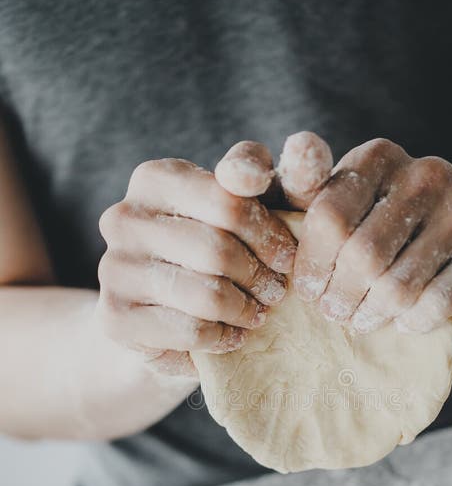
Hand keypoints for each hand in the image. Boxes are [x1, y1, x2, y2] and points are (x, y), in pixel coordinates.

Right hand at [97, 157, 297, 374]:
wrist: (165, 317)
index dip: (270, 235)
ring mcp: (113, 269)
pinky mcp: (114, 320)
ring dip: (245, 310)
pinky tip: (231, 335)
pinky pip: (190, 331)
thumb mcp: (250, 209)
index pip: (229, 200)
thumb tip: (304, 148)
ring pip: (206, 294)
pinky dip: (223, 337)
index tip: (288, 258)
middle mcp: (123, 217)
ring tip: (256, 314)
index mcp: (155, 177)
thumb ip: (277, 177)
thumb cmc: (221, 250)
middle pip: (217, 250)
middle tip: (275, 293)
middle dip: (259, 277)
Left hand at [293, 138, 451, 337]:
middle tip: (336, 314)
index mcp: (379, 156)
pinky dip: (411, 324)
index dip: (312, 266)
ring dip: (372, 316)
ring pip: (396, 287)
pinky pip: (432, 305)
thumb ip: (303, 200)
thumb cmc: (384, 237)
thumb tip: (260, 191)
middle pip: (362, 256)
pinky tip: (405, 321)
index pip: (329, 216)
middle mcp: (427, 174)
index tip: (310, 292)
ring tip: (364, 320)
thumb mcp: (342, 212)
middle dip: (340, 298)